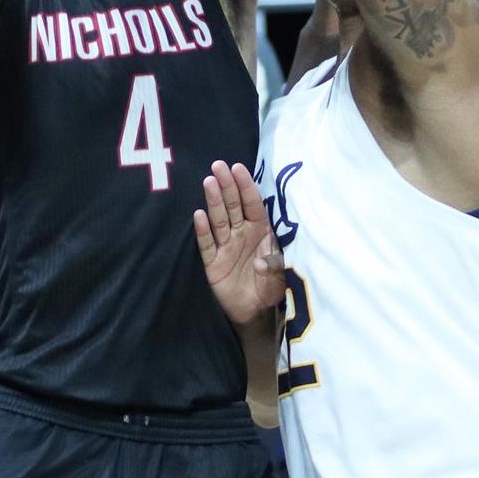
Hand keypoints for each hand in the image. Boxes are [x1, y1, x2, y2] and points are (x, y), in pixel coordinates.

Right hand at [194, 160, 284, 324]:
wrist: (255, 311)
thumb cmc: (270, 286)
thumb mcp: (280, 275)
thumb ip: (274, 265)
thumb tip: (261, 263)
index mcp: (260, 230)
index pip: (252, 204)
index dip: (245, 186)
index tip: (238, 168)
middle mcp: (241, 233)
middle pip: (233, 206)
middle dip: (226, 186)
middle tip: (218, 166)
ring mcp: (226, 246)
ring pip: (219, 220)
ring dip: (214, 202)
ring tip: (208, 182)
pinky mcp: (213, 262)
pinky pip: (207, 244)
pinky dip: (203, 231)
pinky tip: (198, 216)